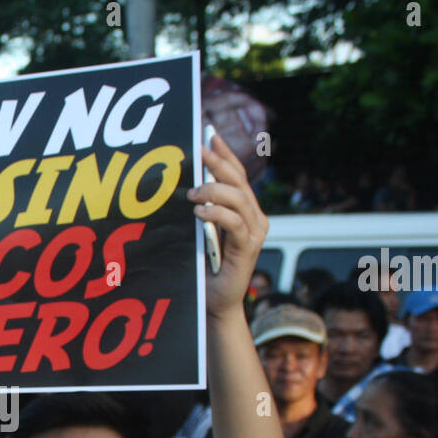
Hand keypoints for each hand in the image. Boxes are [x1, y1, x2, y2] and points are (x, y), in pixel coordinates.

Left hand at [187, 131, 268, 318]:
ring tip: (192, 194)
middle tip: (199, 151)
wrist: (213, 303)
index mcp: (244, 210)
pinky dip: (217, 213)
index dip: (225, 153)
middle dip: (219, 162)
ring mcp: (254, 232)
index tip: (210, 134)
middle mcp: (254, 217)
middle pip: (239, 180)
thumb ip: (199, 211)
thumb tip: (183, 185)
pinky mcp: (248, 247)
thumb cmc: (203, 268)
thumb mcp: (198, 233)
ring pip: (238, 197)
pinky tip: (199, 213)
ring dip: (213, 191)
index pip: (236, 174)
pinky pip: (235, 222)